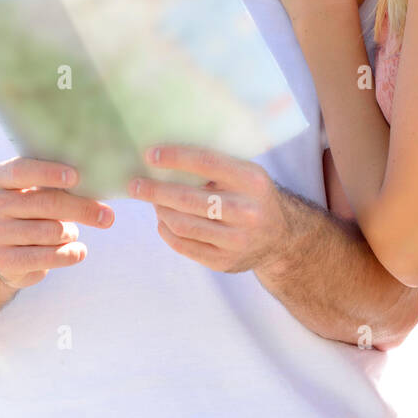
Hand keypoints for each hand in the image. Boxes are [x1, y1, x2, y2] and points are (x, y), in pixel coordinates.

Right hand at [0, 157, 113, 289]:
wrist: (6, 250)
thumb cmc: (34, 209)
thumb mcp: (39, 189)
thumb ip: (62, 182)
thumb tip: (106, 184)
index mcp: (0, 177)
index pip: (22, 170)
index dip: (48, 172)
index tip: (76, 176)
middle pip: (44, 203)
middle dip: (81, 209)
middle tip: (108, 216)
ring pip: (51, 231)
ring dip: (71, 233)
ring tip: (72, 232)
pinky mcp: (4, 261)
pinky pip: (47, 257)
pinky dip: (69, 254)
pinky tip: (78, 251)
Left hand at [129, 145, 296, 273]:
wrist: (282, 238)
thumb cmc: (253, 196)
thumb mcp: (247, 174)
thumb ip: (216, 166)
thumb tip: (165, 156)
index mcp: (252, 181)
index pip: (206, 163)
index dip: (175, 158)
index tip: (150, 155)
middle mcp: (247, 211)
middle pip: (188, 199)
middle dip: (155, 191)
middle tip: (134, 184)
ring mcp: (236, 240)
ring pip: (183, 225)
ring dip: (160, 211)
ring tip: (152, 202)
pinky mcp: (224, 262)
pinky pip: (184, 246)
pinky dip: (167, 231)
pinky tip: (163, 220)